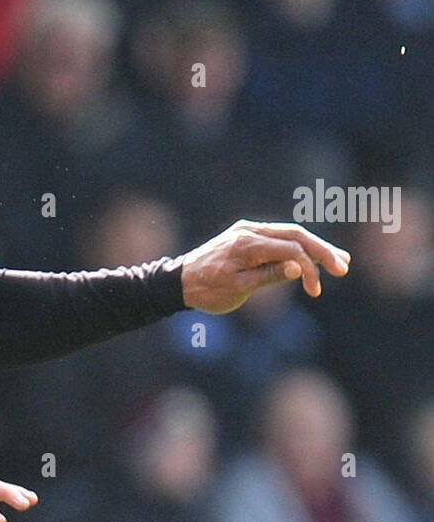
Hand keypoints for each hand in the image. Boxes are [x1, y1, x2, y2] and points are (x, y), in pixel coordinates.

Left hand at [180, 220, 349, 313]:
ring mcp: (248, 231)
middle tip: (343, 267)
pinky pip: (277, 239)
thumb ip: (269, 276)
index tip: (316, 290)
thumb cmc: (206, 290)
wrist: (177, 282)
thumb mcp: (238, 289)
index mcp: (247, 243)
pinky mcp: (246, 236)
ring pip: (289, 235)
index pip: (290, 250)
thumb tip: (299, 267)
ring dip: (314, 248)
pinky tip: (312, 257)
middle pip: (296, 235)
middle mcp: (249, 231)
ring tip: (338, 260)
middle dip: (322, 251)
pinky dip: (296, 248)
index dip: (310, 268)